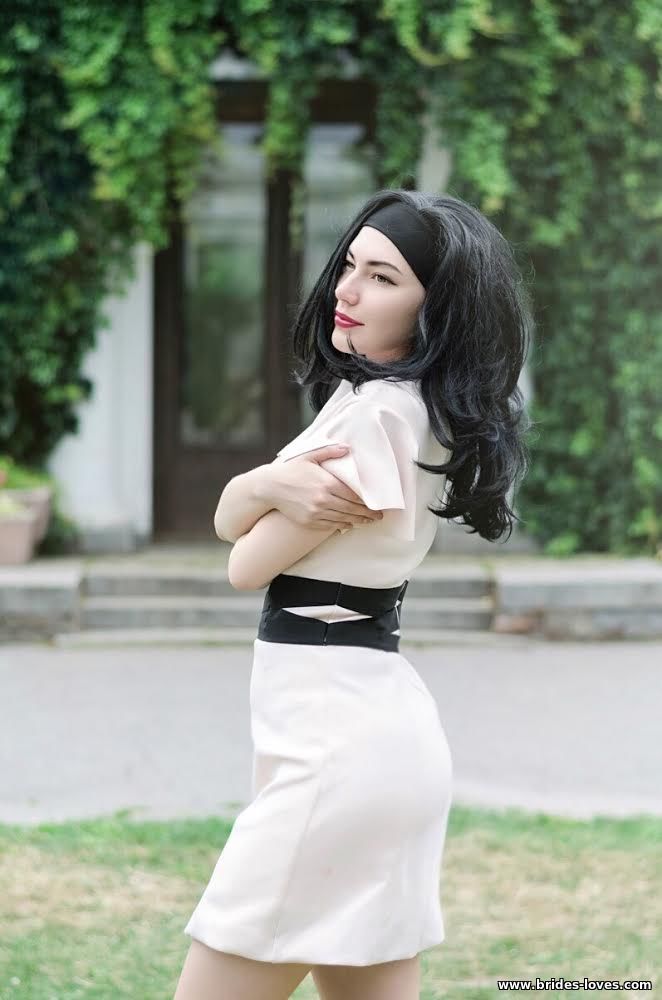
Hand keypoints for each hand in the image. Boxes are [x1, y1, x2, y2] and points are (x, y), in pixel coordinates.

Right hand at [265, 445, 384, 531]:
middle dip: (367, 514)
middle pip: (351, 509)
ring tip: (368, 521)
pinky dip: (342, 526)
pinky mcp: (309, 521)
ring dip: (358, 521)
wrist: (269, 487)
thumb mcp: (309, 456)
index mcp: (327, 483)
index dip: (367, 501)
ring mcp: (316, 512)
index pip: (353, 495)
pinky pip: (331, 526)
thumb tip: (347, 447)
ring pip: (343, 519)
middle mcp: (323, 499)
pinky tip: (350, 524)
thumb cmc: (290, 470)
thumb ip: (329, 451)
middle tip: (378, 516)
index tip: (376, 503)